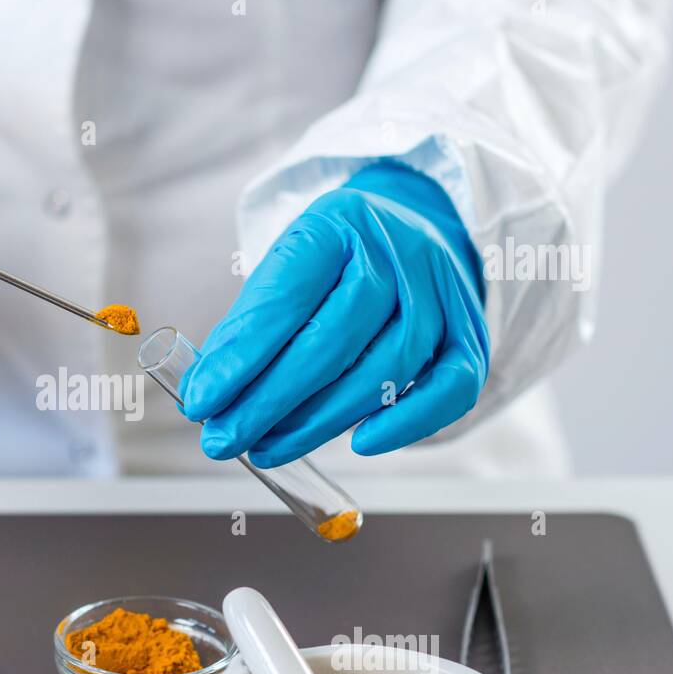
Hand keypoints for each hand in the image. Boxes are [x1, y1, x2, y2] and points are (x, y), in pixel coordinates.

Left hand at [182, 162, 488, 466]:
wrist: (418, 225)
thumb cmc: (338, 260)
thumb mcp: (289, 267)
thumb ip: (251, 325)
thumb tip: (209, 392)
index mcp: (337, 225)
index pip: (284, 298)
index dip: (239, 357)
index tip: (202, 402)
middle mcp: (395, 254)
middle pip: (329, 342)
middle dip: (267, 402)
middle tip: (224, 439)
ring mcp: (440, 294)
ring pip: (382, 371)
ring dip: (318, 422)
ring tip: (268, 448)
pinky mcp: (470, 334)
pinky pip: (448, 388)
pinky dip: (405, 423)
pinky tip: (360, 443)